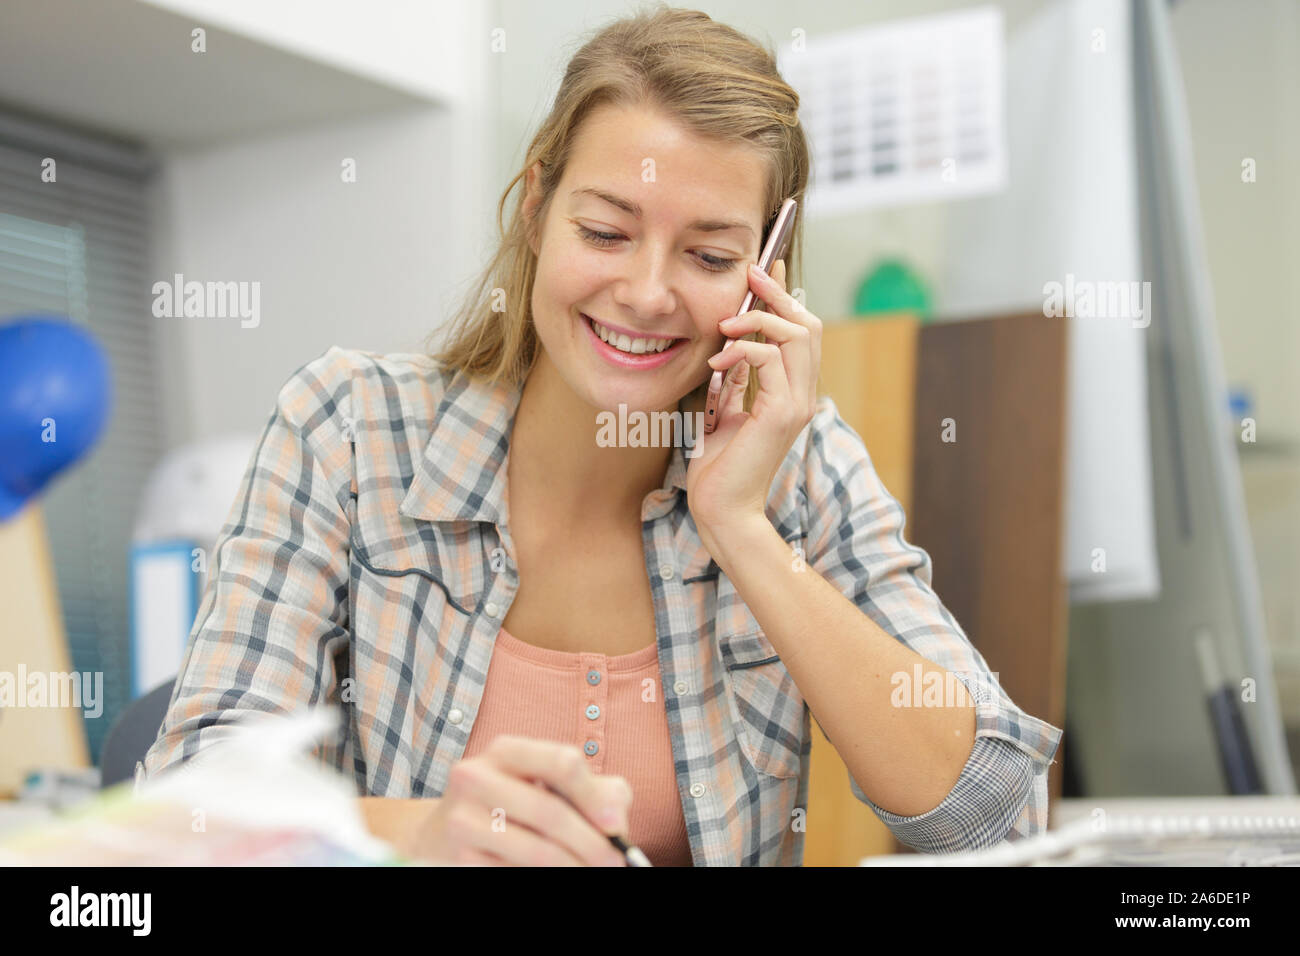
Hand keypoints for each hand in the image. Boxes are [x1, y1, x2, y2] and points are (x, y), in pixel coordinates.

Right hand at [406, 735, 632, 865]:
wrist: (448, 829)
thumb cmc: (519, 801)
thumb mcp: (553, 784)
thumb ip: (596, 791)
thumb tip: (615, 824)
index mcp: (505, 751)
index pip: (561, 763)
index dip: (594, 796)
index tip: (616, 826)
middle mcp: (476, 777)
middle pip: (549, 811)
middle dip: (591, 843)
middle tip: (616, 863)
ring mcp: (463, 819)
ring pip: (535, 849)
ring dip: (573, 866)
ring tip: (593, 872)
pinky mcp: (461, 857)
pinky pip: (515, 872)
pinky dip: (545, 878)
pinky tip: (559, 875)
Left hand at [687, 258, 822, 539]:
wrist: (720, 510)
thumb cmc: (718, 470)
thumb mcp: (722, 414)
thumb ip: (736, 384)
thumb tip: (733, 351)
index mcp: (790, 395)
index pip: (800, 333)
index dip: (786, 296)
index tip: (766, 267)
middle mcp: (802, 396)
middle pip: (808, 326)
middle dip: (778, 295)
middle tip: (750, 276)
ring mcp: (797, 405)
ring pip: (799, 335)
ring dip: (760, 320)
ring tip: (727, 325)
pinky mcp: (783, 414)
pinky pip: (771, 360)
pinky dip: (742, 351)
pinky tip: (718, 362)